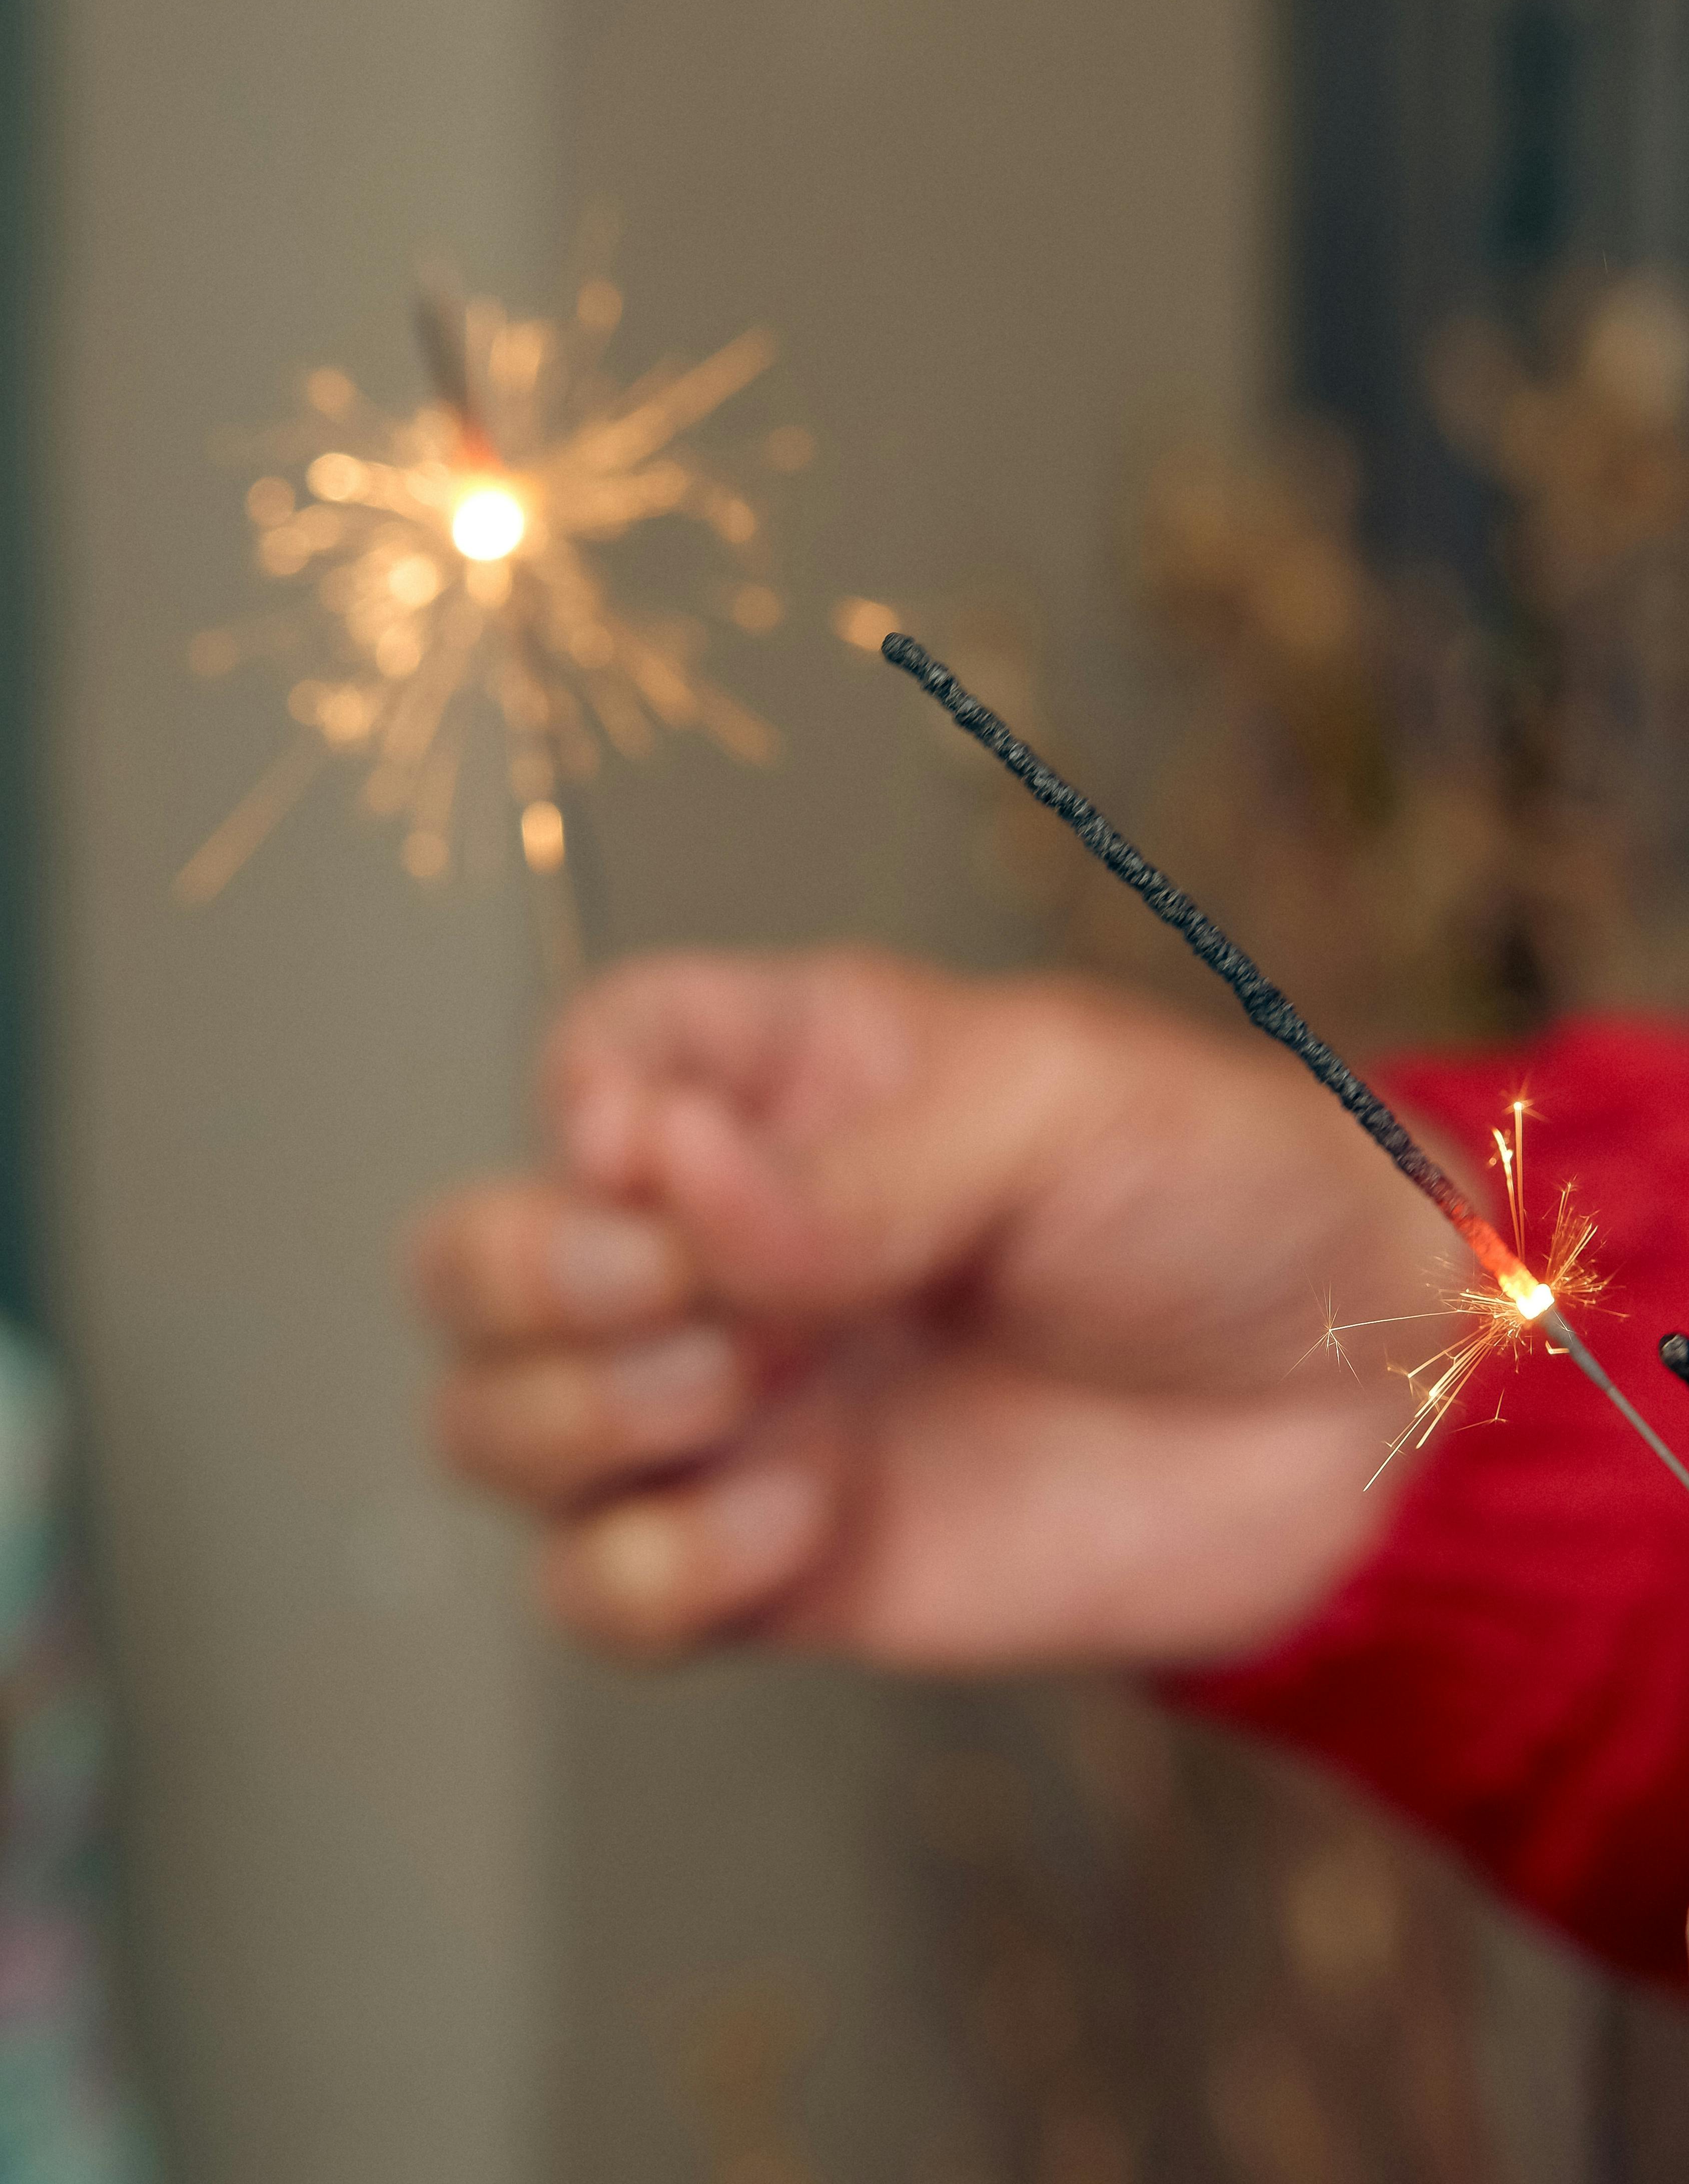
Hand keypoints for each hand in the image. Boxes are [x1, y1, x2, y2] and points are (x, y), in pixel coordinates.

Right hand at [411, 950, 1468, 1668]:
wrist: (1350, 1415)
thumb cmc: (1221, 1198)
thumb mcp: (1054, 1113)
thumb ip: (853, 1164)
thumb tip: (661, 1176)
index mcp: (787, 1083)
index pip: (587, 1061)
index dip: (581, 1110)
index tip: (663, 1151)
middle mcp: (725, 1243)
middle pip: (469, 1256)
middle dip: (526, 1281)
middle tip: (691, 1304)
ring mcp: (736, 1406)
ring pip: (490, 1427)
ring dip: (573, 1422)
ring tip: (759, 1396)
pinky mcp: (769, 1562)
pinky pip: (597, 1589)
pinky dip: (654, 1568)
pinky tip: (803, 1518)